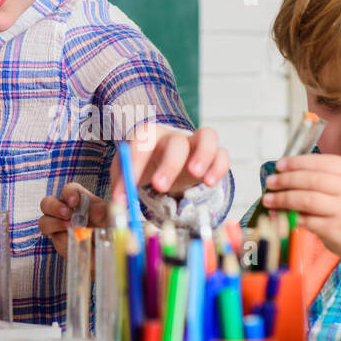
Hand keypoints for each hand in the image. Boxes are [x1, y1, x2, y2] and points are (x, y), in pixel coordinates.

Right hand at [38, 183, 107, 258]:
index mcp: (79, 200)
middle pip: (47, 203)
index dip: (68, 193)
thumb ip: (106, 213)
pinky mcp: (60, 241)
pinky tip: (75, 242)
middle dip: (54, 207)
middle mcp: (66, 211)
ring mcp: (59, 226)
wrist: (111, 248)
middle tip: (67, 214)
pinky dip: (64, 241)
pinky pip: (55, 240)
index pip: (68, 190)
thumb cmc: (111, 228)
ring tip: (70, 228)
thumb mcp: (112, 219)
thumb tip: (97, 210)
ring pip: (44, 222)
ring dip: (54, 224)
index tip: (74, 202)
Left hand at [108, 124, 229, 203]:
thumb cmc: (145, 168)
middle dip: (168, 164)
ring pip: (206, 136)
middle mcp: (173, 137)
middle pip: (175, 142)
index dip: (132, 166)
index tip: (125, 192)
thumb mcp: (126, 174)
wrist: (166, 167)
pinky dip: (218, 167)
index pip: (140, 143)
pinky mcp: (213, 154)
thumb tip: (118, 203)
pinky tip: (209, 183)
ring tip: (196, 174)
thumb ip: (121, 186)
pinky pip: (222, 154)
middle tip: (159, 187)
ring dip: (203, 154)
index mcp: (148, 137)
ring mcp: (196, 144)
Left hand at [262, 153, 340, 265]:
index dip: (297, 162)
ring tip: (268, 199)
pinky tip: (278, 215)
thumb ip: (329, 178)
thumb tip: (290, 172)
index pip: (321, 162)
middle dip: (286, 179)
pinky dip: (288, 216)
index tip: (280, 165)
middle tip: (270, 181)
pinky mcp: (334, 229)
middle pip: (310, 179)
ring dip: (282, 198)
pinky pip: (305, 219)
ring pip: (305, 199)